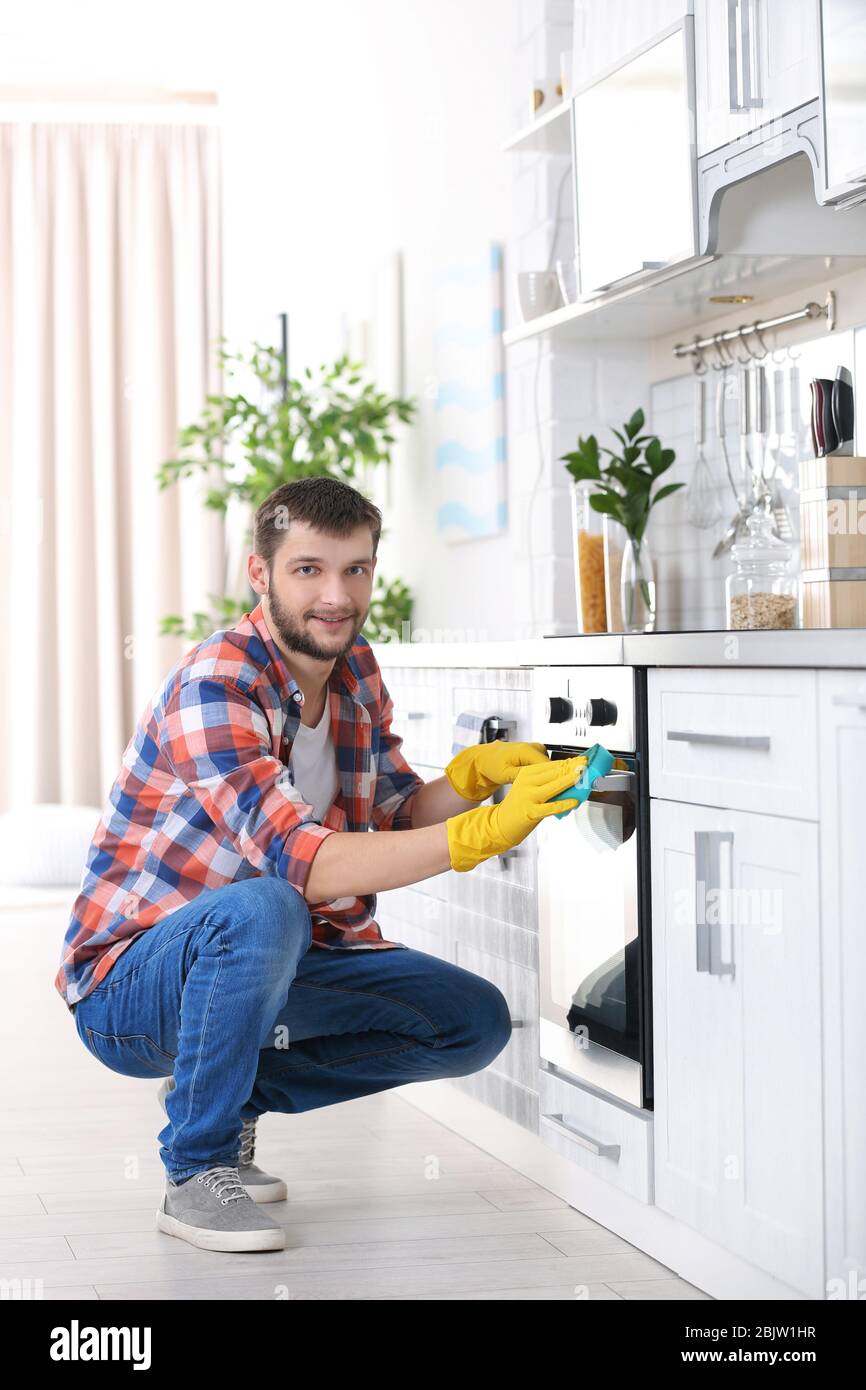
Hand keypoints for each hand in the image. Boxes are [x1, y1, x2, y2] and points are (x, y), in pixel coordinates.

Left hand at [444, 740, 549, 801]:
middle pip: (551, 764)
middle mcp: (532, 747)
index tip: (554, 789)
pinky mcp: (533, 754)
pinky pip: (543, 764)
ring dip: (546, 775)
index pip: (549, 765)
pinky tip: (537, 782)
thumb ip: (523, 776)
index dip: (554, 778)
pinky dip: (542, 772)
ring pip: (548, 765)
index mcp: (527, 750)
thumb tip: (537, 781)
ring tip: (540, 787)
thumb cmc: (491, 764)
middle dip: (551, 777)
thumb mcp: (506, 774)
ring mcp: (534, 749)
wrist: (484, 758)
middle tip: (547, 791)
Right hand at [446, 756, 587, 871]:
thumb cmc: (518, 807)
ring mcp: (528, 797)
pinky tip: (574, 801)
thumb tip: (570, 778)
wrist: (499, 825)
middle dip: (572, 768)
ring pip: (553, 786)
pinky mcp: (530, 812)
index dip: (568, 762)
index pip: (551, 765)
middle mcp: (527, 783)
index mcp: (526, 774)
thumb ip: (547, 783)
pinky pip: (551, 807)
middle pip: (553, 772)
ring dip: (569, 780)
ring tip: (582, 777)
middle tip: (586, 764)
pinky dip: (564, 804)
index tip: (580, 760)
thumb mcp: (529, 789)